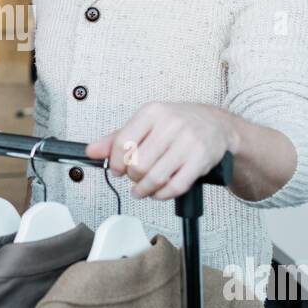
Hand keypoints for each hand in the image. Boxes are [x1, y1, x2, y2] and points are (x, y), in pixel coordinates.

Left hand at [85, 102, 238, 200]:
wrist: (216, 125)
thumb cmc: (177, 125)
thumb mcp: (146, 124)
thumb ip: (117, 139)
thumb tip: (91, 151)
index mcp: (152, 112)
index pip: (123, 142)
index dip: (115, 163)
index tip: (117, 170)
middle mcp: (171, 124)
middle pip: (138, 163)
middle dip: (132, 177)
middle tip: (134, 179)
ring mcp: (188, 142)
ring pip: (155, 177)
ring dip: (144, 190)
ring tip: (142, 190)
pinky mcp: (201, 159)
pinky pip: (176, 186)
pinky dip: (163, 195)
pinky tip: (158, 192)